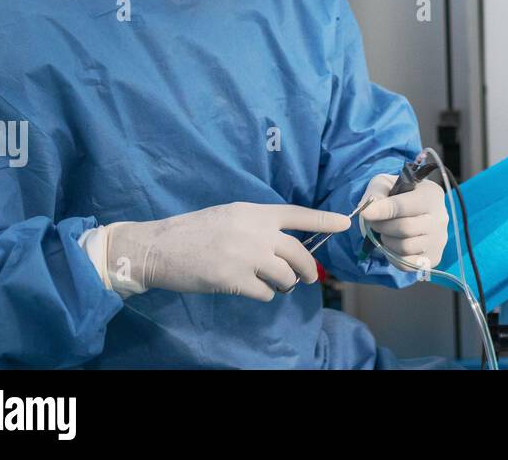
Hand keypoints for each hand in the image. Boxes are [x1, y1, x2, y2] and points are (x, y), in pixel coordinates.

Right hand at [104, 202, 351, 300]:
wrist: (161, 247)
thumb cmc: (195, 230)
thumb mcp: (230, 215)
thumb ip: (258, 225)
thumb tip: (282, 242)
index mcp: (256, 212)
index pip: (298, 215)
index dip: (324, 221)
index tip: (345, 223)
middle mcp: (257, 232)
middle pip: (299, 253)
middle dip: (308, 269)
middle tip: (309, 277)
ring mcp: (248, 257)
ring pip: (286, 276)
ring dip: (285, 284)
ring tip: (277, 285)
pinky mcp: (236, 280)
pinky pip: (265, 293)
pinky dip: (264, 295)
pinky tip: (253, 291)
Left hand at [359, 173, 448, 269]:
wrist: (420, 210)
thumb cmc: (401, 193)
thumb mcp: (387, 183)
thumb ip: (376, 192)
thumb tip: (367, 209)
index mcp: (431, 194)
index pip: (404, 206)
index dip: (383, 210)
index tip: (365, 213)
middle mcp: (440, 218)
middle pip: (404, 228)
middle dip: (382, 226)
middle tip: (374, 223)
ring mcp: (439, 240)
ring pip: (405, 247)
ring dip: (387, 241)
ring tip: (386, 233)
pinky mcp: (434, 258)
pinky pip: (406, 264)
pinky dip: (393, 256)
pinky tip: (392, 245)